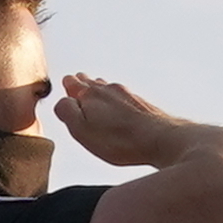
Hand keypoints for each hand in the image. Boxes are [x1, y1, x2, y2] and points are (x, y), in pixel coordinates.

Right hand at [46, 73, 194, 170]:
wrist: (160, 139)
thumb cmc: (120, 140)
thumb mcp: (82, 130)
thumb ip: (67, 112)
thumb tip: (62, 102)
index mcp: (90, 95)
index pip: (71, 83)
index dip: (66, 86)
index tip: (64, 86)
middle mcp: (108, 89)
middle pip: (89, 82)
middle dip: (80, 83)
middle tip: (74, 82)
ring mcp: (126, 95)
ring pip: (106, 87)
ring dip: (97, 89)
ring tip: (92, 89)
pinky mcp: (141, 103)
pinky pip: (121, 96)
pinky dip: (114, 98)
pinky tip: (116, 104)